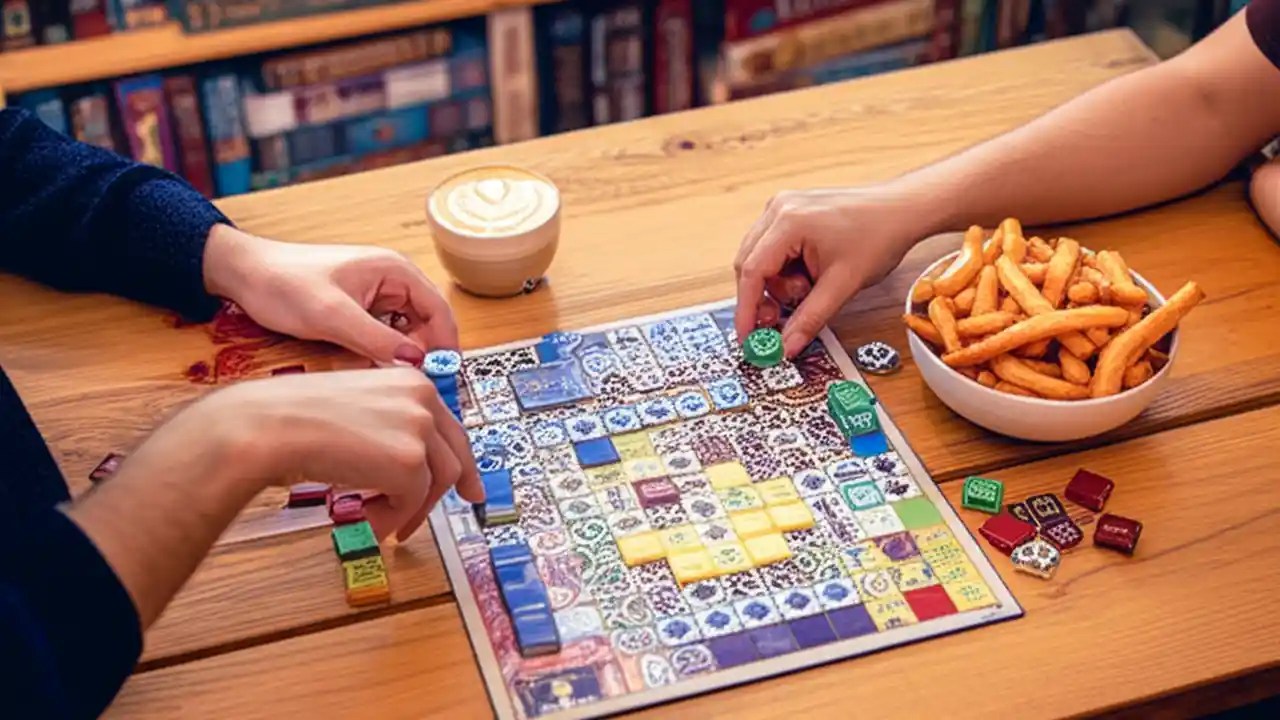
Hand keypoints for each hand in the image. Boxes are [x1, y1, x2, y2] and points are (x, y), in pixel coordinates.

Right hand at [200, 367, 482, 540]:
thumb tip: (408, 464)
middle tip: (462, 508)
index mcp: (411, 381)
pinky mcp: (410, 463)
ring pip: (438, 483)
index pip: (447, 426)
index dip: (460, 458)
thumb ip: (388, 428)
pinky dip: (393, 518)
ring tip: (386, 523)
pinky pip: (412, 503)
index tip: (468, 484)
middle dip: (456, 487)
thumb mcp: (357, 409)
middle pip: (453, 455)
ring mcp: (419, 429)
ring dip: (413, 509)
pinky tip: (368, 520)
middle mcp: (422, 400)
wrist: (272, 425)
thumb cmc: (295, 416)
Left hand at [202, 225, 456, 365]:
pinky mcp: (360, 310)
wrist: (243, 275)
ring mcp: (377, 296)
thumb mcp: (332, 316)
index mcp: (396, 271)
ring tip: (390, 382)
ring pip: (406, 334)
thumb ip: (377, 340)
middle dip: (424, 356)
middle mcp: (393, 281)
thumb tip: (416, 364)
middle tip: (415, 388)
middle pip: (427, 325)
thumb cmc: (283, 284)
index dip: (446, 347)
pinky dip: (382, 354)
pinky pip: (384, 336)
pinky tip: (369, 370)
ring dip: (401, 357)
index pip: (440, 312)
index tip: (442, 380)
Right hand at [734, 187, 933, 356]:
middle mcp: (778, 209)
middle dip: (763, 297)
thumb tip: (786, 347)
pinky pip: (773, 249)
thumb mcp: (843, 285)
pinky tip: (808, 278)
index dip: (747, 308)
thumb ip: (810, 319)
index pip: (752, 271)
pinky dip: (784, 270)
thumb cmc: (878, 236)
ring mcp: (783, 208)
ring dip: (778, 284)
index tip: (748, 336)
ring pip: (760, 258)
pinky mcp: (792, 212)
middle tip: (779, 321)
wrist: (902, 209)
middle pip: (750, 264)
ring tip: (810, 290)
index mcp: (788, 221)